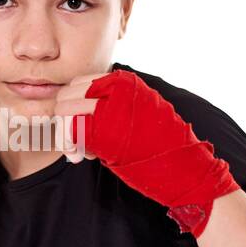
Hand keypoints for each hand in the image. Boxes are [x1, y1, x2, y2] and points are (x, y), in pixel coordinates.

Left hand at [54, 68, 241, 236]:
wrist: (183, 165)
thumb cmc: (160, 145)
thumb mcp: (135, 112)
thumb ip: (109, 106)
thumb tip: (74, 114)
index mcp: (123, 81)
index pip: (77, 85)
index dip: (70, 108)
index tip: (73, 129)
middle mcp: (114, 87)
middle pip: (66, 96)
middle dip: (62, 122)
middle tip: (71, 147)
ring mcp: (110, 105)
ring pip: (64, 112)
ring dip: (64, 135)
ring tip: (77, 154)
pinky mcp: (105, 128)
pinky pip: (72, 131)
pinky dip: (72, 146)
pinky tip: (84, 158)